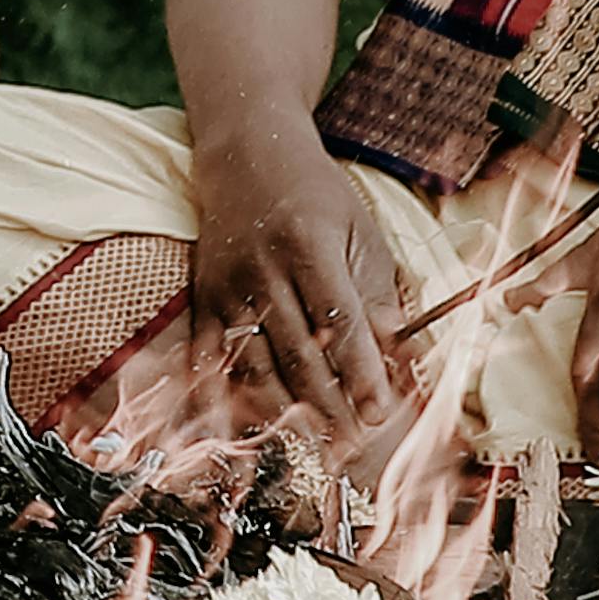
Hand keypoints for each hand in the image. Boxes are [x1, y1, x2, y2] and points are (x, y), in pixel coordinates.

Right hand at [189, 123, 401, 437]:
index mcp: (309, 247)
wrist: (248, 154)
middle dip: (328, 406)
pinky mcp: (203, 297)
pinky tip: (240, 425)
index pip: (339, 324)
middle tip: (353, 446)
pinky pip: (210, 356)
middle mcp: (264, 268)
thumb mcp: (360, 230)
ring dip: (285, 412)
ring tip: (314, 445)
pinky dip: (221, 394)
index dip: (361, 374)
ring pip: (255, 363)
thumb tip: (395, 349)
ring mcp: (227, 286)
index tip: (381, 413)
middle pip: (298, 354)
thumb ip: (377, 291)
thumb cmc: (316, 195)